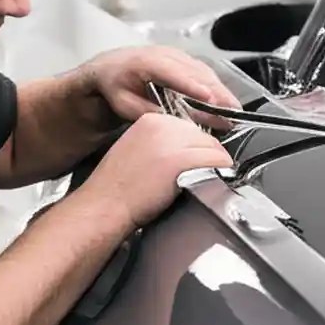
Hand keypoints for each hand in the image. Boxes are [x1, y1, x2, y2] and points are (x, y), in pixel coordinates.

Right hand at [78, 113, 232, 228]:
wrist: (105, 204)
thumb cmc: (116, 187)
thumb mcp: (136, 150)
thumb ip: (160, 144)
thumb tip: (185, 150)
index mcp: (151, 120)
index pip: (188, 128)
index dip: (193, 148)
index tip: (190, 162)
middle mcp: (163, 125)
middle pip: (203, 136)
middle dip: (204, 155)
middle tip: (198, 175)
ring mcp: (173, 141)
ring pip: (213, 147)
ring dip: (213, 164)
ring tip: (202, 180)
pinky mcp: (182, 160)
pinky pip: (217, 160)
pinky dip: (220, 171)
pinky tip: (211, 182)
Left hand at [81, 46, 240, 123]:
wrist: (110, 67)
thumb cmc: (115, 85)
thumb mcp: (123, 103)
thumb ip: (145, 112)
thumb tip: (170, 123)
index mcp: (147, 61)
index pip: (173, 73)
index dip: (192, 85)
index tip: (209, 97)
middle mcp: (166, 55)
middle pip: (196, 72)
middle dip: (216, 92)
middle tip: (232, 111)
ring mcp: (177, 55)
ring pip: (204, 72)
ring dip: (221, 90)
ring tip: (234, 110)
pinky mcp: (185, 60)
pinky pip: (204, 72)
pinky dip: (217, 87)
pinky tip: (226, 101)